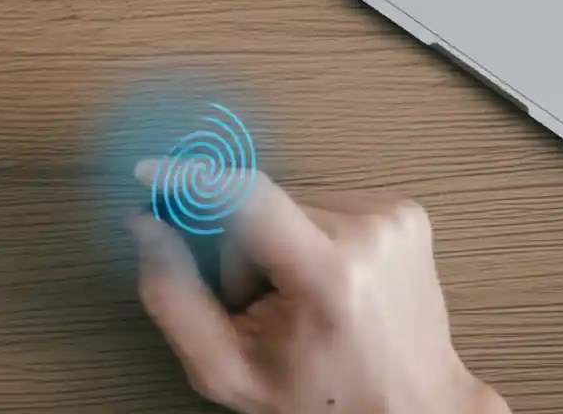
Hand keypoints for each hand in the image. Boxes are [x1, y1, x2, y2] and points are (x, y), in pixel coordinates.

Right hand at [131, 167, 510, 413]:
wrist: (417, 405)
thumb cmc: (326, 398)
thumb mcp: (229, 372)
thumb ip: (173, 300)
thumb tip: (146, 227)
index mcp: (330, 276)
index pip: (246, 197)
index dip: (191, 179)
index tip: (149, 171)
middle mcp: (369, 233)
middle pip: (259, 208)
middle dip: (239, 250)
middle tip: (257, 303)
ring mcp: (393, 218)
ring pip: (288, 203)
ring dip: (275, 243)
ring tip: (298, 298)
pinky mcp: (404, 210)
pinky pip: (324, 204)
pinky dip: (309, 237)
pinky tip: (326, 280)